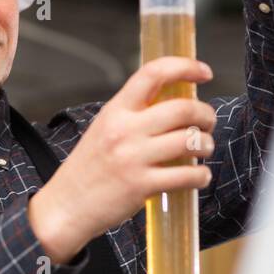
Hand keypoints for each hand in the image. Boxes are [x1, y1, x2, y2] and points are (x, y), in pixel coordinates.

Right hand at [29, 56, 216, 263]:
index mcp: (115, 111)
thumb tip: (175, 106)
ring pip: (190, 141)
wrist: (65, 206)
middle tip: (208, 122)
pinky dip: (201, 176)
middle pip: (182, 109)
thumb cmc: (87, 169)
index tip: (204, 72)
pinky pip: (186, 176)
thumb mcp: (103, 129)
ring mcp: (133, 158)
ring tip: (204, 150)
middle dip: (205, 114)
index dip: (185, 67)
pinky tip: (199, 177)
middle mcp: (124, 130)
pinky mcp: (141, 185)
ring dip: (207, 145)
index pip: (153, 74)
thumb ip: (133, 115)